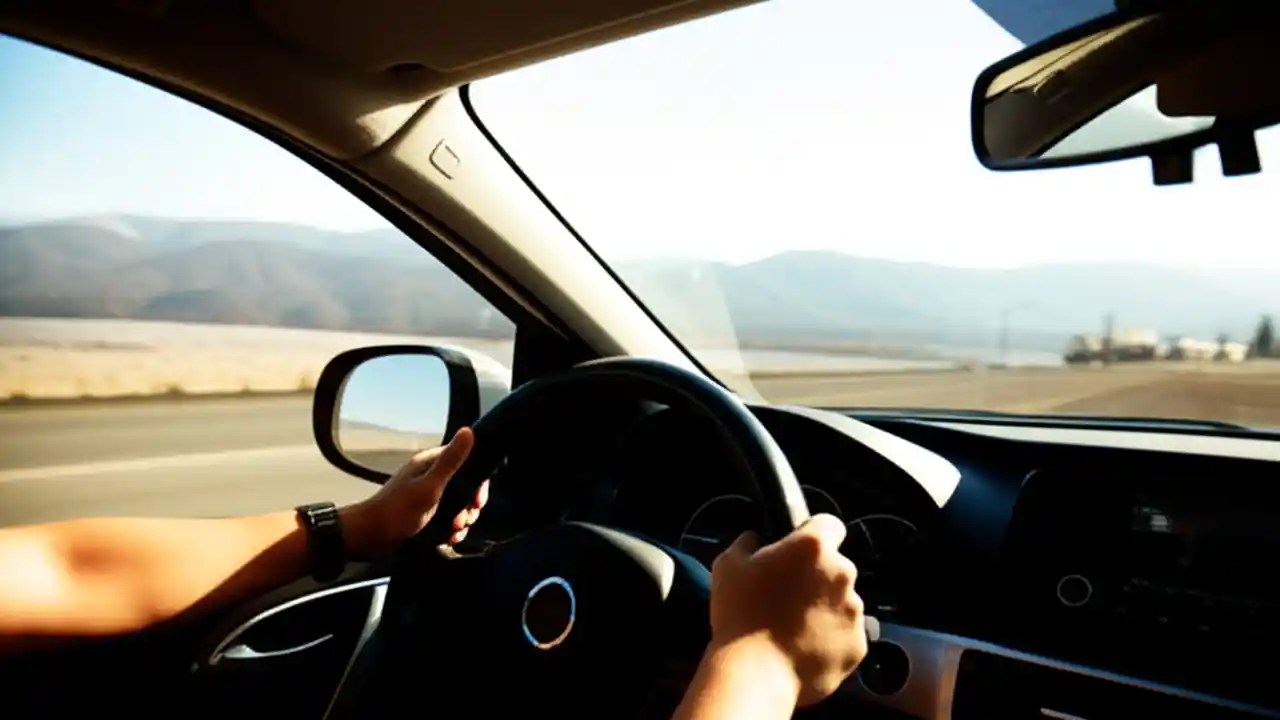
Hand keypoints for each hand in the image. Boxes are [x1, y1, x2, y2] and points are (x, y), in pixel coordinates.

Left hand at [339, 427, 488, 559]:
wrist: (369, 536)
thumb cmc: (398, 510)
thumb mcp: (429, 486)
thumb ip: (450, 461)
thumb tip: (468, 431)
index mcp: (430, 463)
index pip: (466, 463)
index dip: (478, 481)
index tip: (478, 501)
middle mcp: (430, 475)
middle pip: (465, 485)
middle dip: (470, 505)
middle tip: (466, 520)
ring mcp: (427, 494)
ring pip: (458, 503)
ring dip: (462, 519)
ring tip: (456, 532)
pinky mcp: (425, 512)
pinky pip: (448, 517)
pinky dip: (452, 528)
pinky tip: (450, 538)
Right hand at [708, 514, 866, 706]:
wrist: (754, 674)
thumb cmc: (738, 615)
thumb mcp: (728, 565)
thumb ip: (748, 543)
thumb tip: (756, 539)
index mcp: (813, 547)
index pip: (829, 524)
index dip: (812, 535)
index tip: (797, 552)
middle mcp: (842, 573)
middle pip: (836, 567)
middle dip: (817, 577)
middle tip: (787, 596)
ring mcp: (855, 611)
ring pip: (843, 601)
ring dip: (825, 609)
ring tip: (793, 628)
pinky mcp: (859, 645)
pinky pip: (846, 635)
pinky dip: (830, 640)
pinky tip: (803, 648)